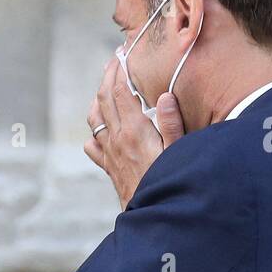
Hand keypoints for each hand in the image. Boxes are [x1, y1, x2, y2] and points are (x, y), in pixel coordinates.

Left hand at [84, 55, 184, 209]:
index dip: (119, 71)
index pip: (120, 93)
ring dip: (98, 99)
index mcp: (134, 131)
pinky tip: (99, 126)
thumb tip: (165, 96)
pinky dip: (94, 129)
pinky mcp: (108, 166)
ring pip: (95, 119)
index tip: (121, 55)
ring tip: (104, 85)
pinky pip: (92, 144)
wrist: (152, 216)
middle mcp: (116, 140)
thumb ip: (173, 124)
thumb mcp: (179, 152)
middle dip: (107, 77)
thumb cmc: (169, 182)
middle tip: (113, 61)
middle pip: (104, 100)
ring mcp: (109, 153)